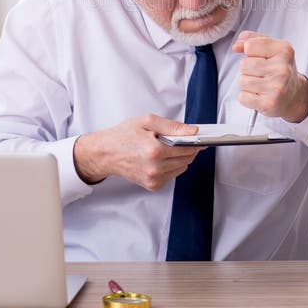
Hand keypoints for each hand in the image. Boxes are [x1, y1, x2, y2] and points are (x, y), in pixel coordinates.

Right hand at [73, 114, 200, 190]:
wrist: (106, 153)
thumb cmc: (124, 135)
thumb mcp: (147, 121)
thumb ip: (173, 126)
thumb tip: (192, 131)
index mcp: (154, 151)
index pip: (187, 148)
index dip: (196, 143)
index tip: (201, 139)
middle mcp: (155, 168)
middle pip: (186, 159)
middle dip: (187, 149)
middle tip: (179, 140)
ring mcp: (153, 179)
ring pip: (181, 168)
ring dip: (179, 158)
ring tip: (165, 148)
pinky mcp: (152, 186)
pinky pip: (172, 175)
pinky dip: (171, 166)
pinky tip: (159, 158)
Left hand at [232, 30, 307, 122]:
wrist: (294, 95)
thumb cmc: (279, 69)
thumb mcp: (271, 48)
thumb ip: (252, 40)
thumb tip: (236, 46)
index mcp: (284, 50)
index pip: (249, 46)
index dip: (249, 51)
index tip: (259, 57)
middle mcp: (282, 68)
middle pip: (244, 64)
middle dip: (247, 69)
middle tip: (261, 73)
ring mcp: (277, 87)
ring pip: (242, 81)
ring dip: (247, 83)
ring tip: (261, 84)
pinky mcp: (269, 103)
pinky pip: (243, 97)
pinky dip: (247, 97)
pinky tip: (259, 95)